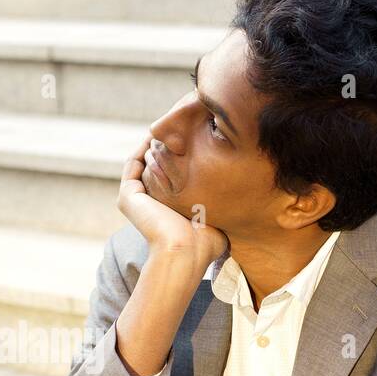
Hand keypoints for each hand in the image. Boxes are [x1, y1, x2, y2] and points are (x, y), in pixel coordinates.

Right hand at [118, 134, 228, 271]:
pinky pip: (133, 163)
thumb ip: (221, 205)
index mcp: (165, 208)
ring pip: (142, 161)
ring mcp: (136, 199)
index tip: (196, 137)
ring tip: (171, 123)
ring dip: (153, 142)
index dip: (181, 156)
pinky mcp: (127, 196)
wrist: (185, 252)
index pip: (169, 176)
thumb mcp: (216, 219)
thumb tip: (249, 198)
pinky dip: (142, 147)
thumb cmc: (203, 243)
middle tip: (181, 123)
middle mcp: (149, 203)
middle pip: (155, 165)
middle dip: (166, 145)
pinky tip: (159, 134)